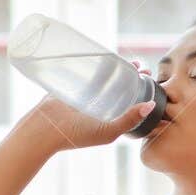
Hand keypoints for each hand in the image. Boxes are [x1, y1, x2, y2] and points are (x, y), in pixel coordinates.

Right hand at [19, 58, 156, 150]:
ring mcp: (89, 101)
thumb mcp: (108, 130)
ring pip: (109, 83)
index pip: (132, 108)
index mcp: (111, 123)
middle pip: (122, 93)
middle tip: (143, 69)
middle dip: (134, 81)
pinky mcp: (76, 90)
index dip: (143, 97)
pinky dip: (101, 69)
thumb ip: (129, 119)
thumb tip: (151, 105)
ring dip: (121, 72)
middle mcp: (101, 112)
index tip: (151, 84)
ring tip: (132, 62)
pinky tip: (110, 59)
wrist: (44, 128)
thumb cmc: (76, 135)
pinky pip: (92, 77)